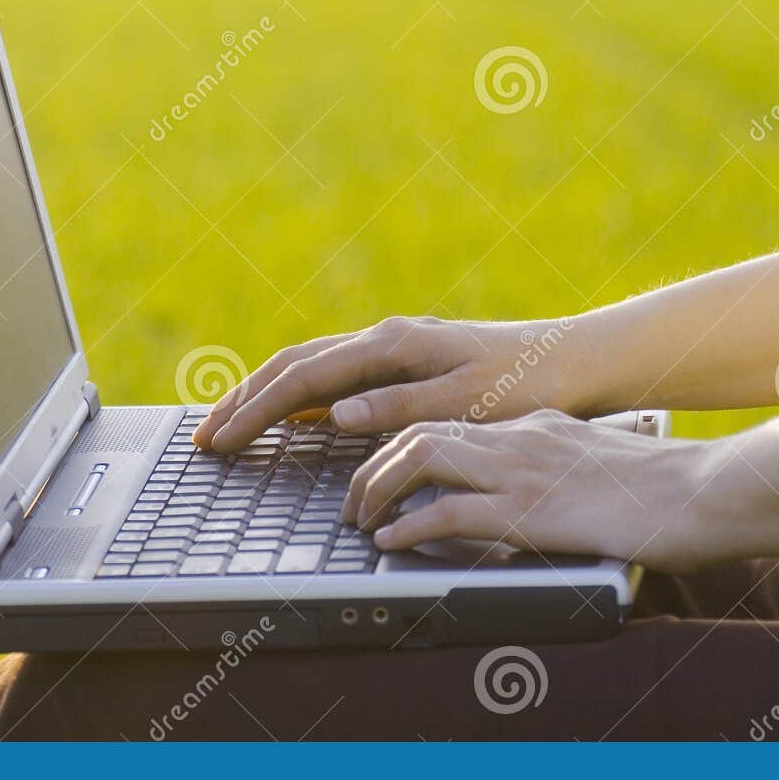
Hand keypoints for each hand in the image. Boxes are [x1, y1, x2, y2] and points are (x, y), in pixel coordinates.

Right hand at [193, 315, 581, 451]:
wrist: (574, 363)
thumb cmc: (527, 387)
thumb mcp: (466, 405)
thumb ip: (398, 408)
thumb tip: (333, 414)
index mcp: (393, 345)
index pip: (303, 377)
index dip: (255, 409)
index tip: (221, 440)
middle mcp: (385, 339)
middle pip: (293, 365)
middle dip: (243, 399)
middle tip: (204, 437)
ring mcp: (392, 348)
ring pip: (309, 368)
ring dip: (264, 395)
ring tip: (228, 425)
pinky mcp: (403, 363)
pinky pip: (334, 376)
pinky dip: (297, 396)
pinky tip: (287, 417)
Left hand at [340, 409, 706, 568]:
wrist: (706, 492)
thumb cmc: (667, 489)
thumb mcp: (599, 464)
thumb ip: (559, 469)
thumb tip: (532, 498)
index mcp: (535, 426)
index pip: (449, 422)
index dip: (401, 443)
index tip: (378, 469)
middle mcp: (519, 438)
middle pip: (420, 431)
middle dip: (373, 465)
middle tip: (353, 500)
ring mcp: (522, 471)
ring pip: (419, 458)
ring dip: (377, 489)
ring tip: (360, 520)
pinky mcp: (530, 509)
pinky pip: (447, 510)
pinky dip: (408, 526)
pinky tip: (390, 544)